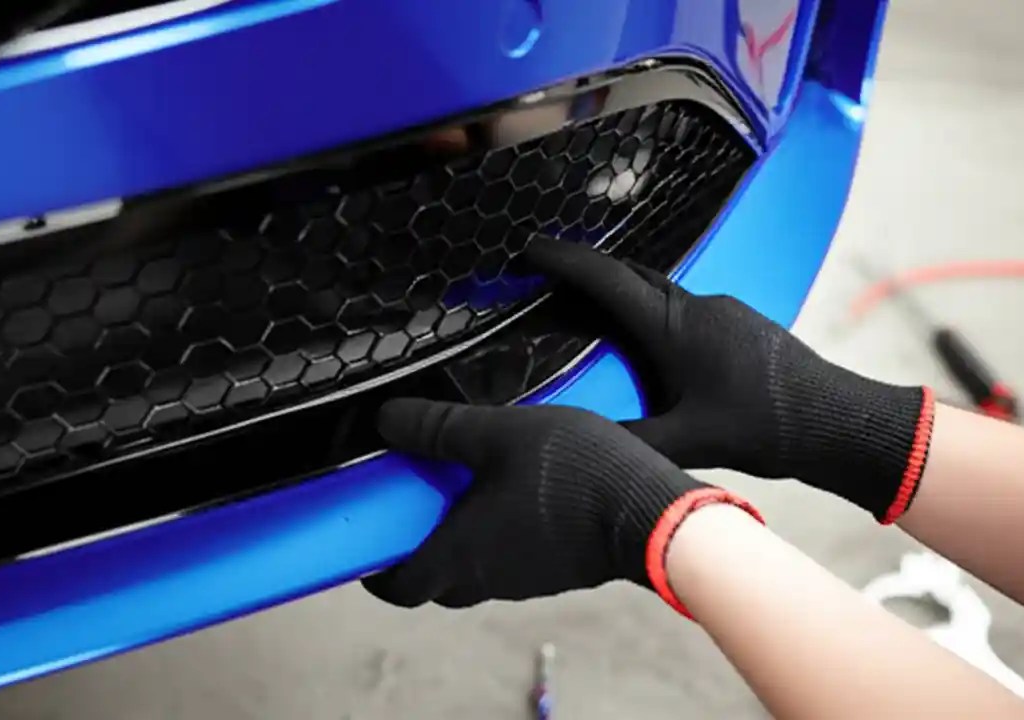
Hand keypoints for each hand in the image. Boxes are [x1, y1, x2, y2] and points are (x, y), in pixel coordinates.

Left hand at [363, 399, 758, 613]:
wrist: (656, 512)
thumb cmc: (577, 475)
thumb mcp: (498, 431)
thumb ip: (439, 426)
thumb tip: (385, 419)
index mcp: (460, 555)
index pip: (398, 588)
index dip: (376, 573)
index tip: (367, 544)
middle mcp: (489, 578)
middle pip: (435, 580)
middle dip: (417, 549)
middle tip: (414, 504)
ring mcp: (527, 579)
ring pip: (477, 569)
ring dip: (461, 536)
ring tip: (464, 483)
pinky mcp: (560, 568)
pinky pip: (514, 557)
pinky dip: (499, 532)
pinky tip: (514, 488)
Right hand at [526, 237, 934, 522]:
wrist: (839, 420)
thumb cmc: (766, 427)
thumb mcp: (689, 442)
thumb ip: (632, 443)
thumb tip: (579, 442)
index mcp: (674, 326)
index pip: (606, 279)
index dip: (563, 261)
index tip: (528, 249)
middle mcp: (696, 306)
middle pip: (628, 272)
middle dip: (584, 268)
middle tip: (546, 272)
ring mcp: (722, 310)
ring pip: (657, 288)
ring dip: (619, 289)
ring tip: (587, 305)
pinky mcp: (739, 323)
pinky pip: (681, 304)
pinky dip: (649, 309)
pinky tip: (645, 338)